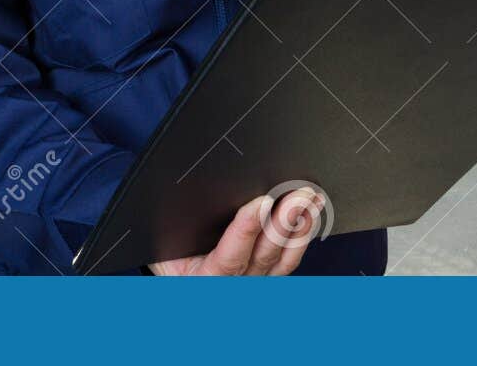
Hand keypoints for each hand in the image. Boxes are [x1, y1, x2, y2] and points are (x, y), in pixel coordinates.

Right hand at [149, 188, 323, 275]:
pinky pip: (289, 259)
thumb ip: (180, 223)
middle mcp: (234, 287)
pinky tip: (310, 212)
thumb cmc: (170, 254)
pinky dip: (301, 234)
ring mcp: (255, 282)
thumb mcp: (166, 243)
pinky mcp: (269, 275)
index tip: (260, 202)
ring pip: (283, 259)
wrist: (179, 275)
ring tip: (310, 198)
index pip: (228, 259)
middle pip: (264, 256)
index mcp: (204, 281)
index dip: (245, 230)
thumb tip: (193, 189)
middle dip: (283, 222)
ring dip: (299, 225)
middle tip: (298, 195)